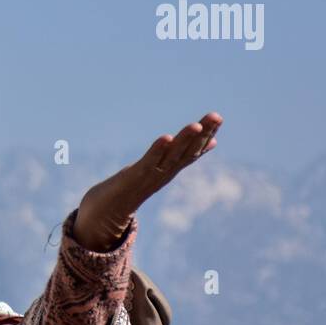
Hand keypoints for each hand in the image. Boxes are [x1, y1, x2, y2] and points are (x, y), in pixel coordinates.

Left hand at [73, 112, 223, 251]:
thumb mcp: (161, 167)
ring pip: (171, 156)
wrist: (107, 208)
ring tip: (196, 125)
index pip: (193, 149)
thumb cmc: (135, 184)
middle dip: (202, 133)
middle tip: (216, 116)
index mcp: (171, 168)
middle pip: (187, 150)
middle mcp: (166, 171)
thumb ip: (182, 156)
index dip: (206, 134)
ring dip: (184, 141)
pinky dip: (158, 151)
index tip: (218, 118)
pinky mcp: (134, 177)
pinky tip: (166, 138)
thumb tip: (210, 144)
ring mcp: (152, 175)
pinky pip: (149, 162)